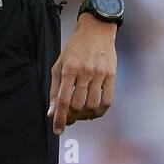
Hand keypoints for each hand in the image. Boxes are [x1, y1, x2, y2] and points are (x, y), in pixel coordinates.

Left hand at [48, 13, 117, 133]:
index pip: (63, 100)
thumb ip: (55, 89)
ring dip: (85, 116)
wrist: (96, 32)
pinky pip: (107, 101)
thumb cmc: (74, 49)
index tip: (57, 131)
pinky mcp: (112, 77)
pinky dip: (99, 112)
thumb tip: (52, 112)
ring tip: (79, 115)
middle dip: (72, 117)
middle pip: (78, 105)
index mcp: (68, 69)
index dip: (60, 118)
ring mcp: (99, 75)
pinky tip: (93, 113)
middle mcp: (84, 73)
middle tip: (68, 119)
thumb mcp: (59, 65)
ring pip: (92, 106)